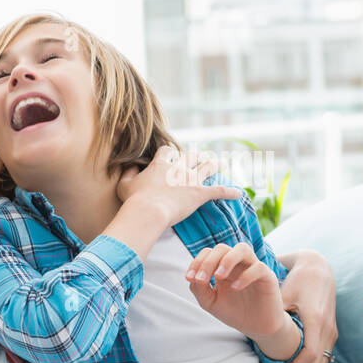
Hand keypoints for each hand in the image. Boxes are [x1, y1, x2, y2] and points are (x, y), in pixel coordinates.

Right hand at [117, 145, 238, 226]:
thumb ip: (128, 173)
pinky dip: (229, 192)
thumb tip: (131, 167)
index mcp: (160, 165)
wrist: (148, 211)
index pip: (167, 151)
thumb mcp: (124, 185)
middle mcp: (178, 168)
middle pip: (191, 156)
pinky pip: (218, 190)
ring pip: (208, 167)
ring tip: (222, 164)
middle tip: (200, 158)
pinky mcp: (199, 193)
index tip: (168, 157)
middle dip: (196, 156)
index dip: (169, 154)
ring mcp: (190, 179)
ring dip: (216, 165)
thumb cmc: (134, 200)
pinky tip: (238, 193)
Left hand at [186, 242, 297, 355]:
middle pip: (222, 248)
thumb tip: (192, 277)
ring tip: (218, 276)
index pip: (208, 253)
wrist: (255, 326)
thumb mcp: (210, 302)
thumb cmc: (233, 312)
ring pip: (242, 248)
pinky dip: (245, 276)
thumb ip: (199, 289)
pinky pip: (258, 267)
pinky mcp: (268, 277)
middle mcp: (237, 264)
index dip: (197, 262)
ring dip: (227, 260)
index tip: (190, 278)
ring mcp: (253, 268)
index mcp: (222, 267)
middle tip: (201, 279)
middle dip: (208, 261)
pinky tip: (235, 288)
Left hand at [271, 249, 338, 362]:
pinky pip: (324, 356)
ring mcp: (332, 331)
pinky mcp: (331, 331)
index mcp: (316, 321)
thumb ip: (276, 311)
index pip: (309, 355)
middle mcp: (328, 329)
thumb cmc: (299, 280)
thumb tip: (260, 328)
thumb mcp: (285, 294)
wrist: (319, 269)